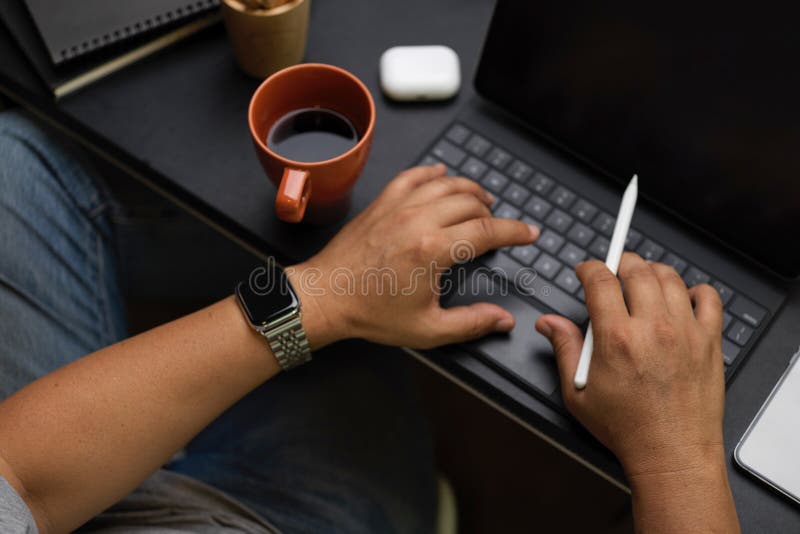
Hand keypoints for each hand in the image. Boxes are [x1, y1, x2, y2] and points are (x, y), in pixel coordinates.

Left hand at [287, 164, 538, 348]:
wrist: (326, 296)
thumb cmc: (370, 312)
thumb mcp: (427, 329)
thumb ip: (470, 323)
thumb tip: (502, 320)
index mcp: (433, 250)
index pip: (488, 230)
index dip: (515, 231)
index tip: (528, 233)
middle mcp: (418, 220)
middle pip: (470, 203)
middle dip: (493, 213)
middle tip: (499, 226)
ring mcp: (398, 207)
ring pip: (445, 184)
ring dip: (469, 189)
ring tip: (481, 199)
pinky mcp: (381, 203)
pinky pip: (412, 175)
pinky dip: (431, 172)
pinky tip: (441, 173)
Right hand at [535, 253, 725, 476]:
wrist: (671, 454)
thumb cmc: (626, 428)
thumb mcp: (578, 392)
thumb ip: (564, 349)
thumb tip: (549, 323)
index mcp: (616, 337)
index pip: (600, 279)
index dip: (589, 267)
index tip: (587, 270)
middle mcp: (652, 328)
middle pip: (637, 269)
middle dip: (620, 261)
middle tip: (614, 270)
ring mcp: (685, 332)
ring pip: (670, 277)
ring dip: (653, 272)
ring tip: (644, 281)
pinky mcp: (709, 342)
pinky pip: (709, 298)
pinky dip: (695, 290)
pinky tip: (682, 299)